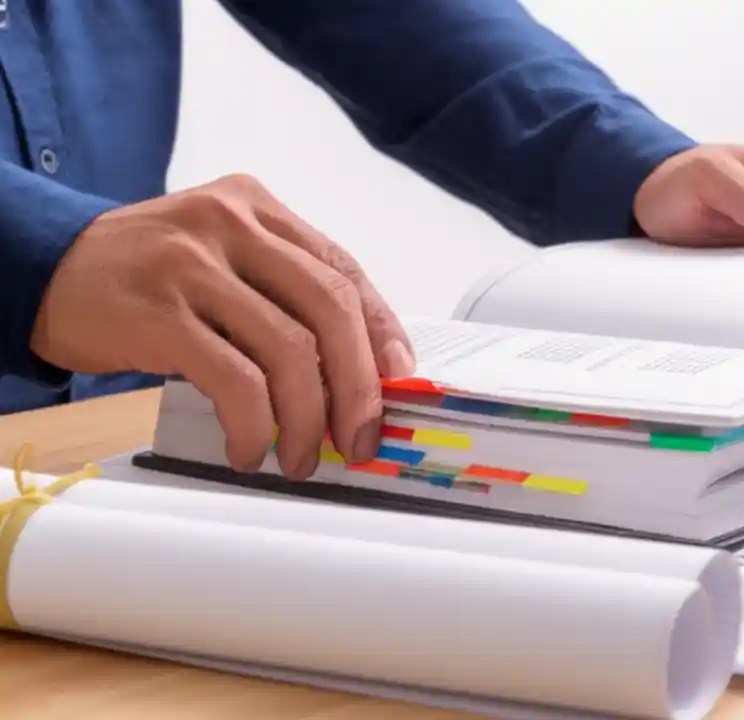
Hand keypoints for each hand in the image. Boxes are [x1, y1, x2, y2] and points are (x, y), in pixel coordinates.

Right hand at [30, 174, 414, 479]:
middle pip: (331, 309)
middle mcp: (232, 224)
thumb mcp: (217, 256)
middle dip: (359, 387)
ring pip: (290, 350)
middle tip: (360, 438)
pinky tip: (249, 449)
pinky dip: (255, 425)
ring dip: (307, 419)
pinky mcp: (157, 312)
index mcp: (257, 206)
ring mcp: (193, 264)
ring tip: (300, 456)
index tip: (400, 383)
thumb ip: (279, 290)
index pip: (345, 271)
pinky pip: (234, 379)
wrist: (39, 267)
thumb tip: (357, 370)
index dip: (383, 333)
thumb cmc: (144, 275)